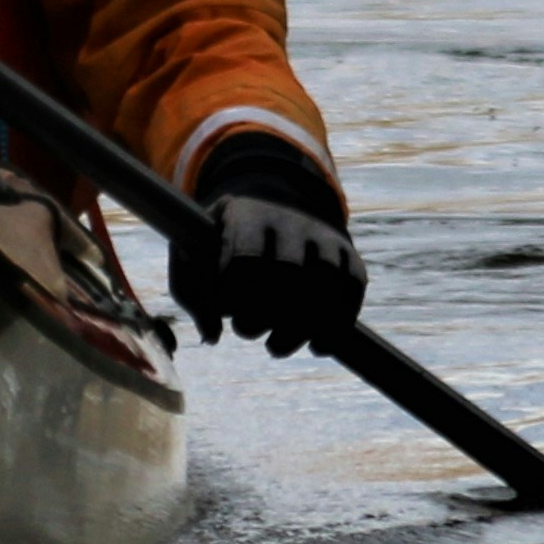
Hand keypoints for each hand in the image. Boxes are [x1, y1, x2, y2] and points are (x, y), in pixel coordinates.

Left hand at [168, 136, 363, 356]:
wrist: (276, 197)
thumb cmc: (224, 237)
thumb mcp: (193, 249)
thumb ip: (190, 292)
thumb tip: (212, 335)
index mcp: (248, 215)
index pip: (245, 258)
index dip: (232, 294)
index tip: (223, 308)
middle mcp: (292, 222)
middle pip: (287, 272)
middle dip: (263, 314)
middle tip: (245, 329)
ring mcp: (325, 238)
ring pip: (324, 285)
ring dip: (300, 329)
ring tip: (276, 346)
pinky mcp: (349, 256)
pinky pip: (352, 292)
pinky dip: (336, 327)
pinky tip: (315, 346)